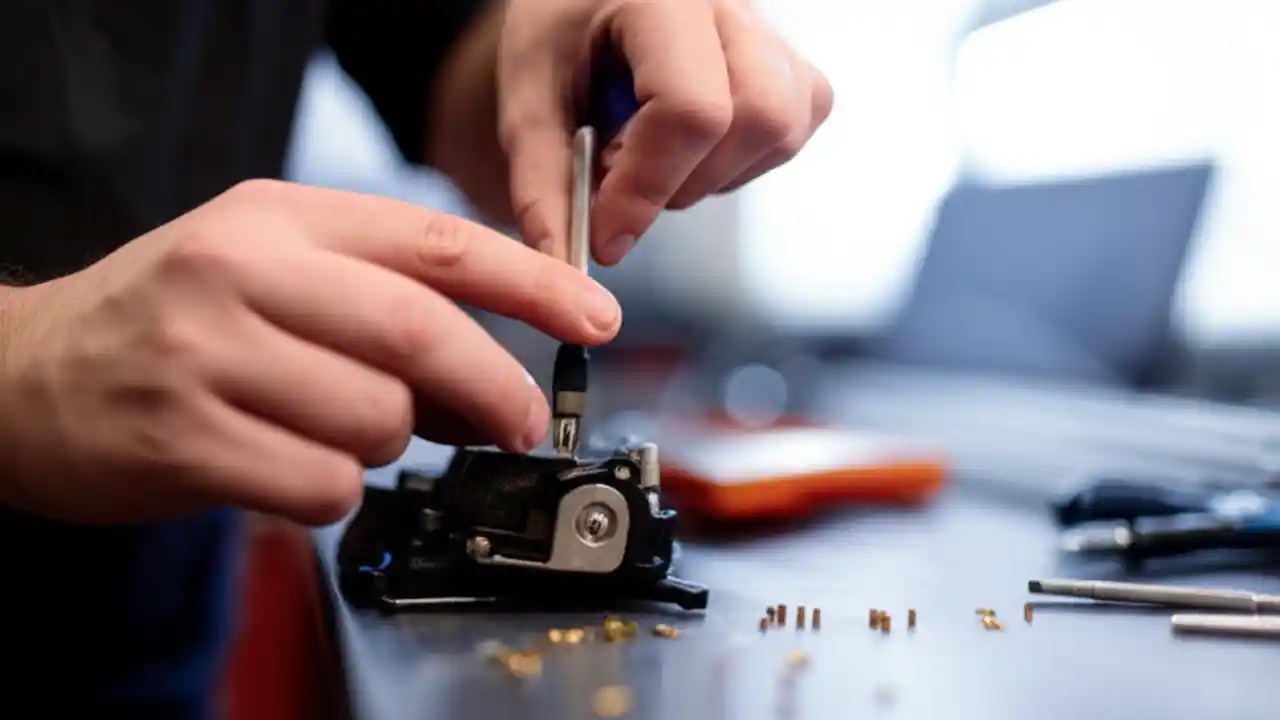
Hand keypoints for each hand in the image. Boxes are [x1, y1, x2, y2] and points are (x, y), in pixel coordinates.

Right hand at [0, 180, 620, 525]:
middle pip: (422, 332)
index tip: (596, 319)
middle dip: (494, 390)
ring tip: (336, 431)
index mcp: (277, 217)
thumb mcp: (269, 272)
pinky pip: (323, 483)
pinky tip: (288, 466)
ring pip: (378, 417)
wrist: (23, 373)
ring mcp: (206, 354)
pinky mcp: (184, 439)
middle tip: (517, 425)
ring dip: (389, 443)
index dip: (535, 284)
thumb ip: (378, 305)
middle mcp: (240, 271)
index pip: (438, 242)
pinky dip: (333, 490)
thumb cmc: (168, 320)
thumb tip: (491, 379)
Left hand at [497, 0, 833, 263]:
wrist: (584, 6)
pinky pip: (794, 128)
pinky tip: (691, 151)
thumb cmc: (555, 37)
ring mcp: (767, 27)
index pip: (690, 108)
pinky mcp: (787, 61)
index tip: (605, 236)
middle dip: (685, 182)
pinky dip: (742, 163)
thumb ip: (543, 182)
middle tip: (621, 178)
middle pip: (758, 118)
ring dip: (714, 176)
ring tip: (652, 159)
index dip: (649, 187)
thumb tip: (566, 262)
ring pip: (784, 130)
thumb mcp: (528, 101)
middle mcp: (728, 1)